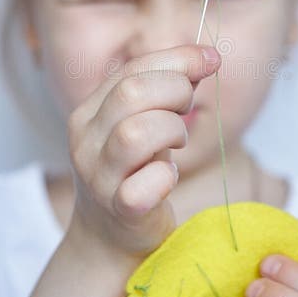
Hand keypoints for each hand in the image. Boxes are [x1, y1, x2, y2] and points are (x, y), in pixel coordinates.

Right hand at [65, 44, 221, 258]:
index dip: (177, 59)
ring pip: (135, 134)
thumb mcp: (144, 124)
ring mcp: (98, 178)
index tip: (212, 60)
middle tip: (186, 112)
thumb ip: (167, 90)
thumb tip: (207, 56)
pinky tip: (168, 177)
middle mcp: (85, 141)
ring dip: (171, 131)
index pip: (131, 69)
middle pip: (131, 93)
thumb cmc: (134, 173)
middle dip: (176, 92)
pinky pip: (142, 187)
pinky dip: (165, 177)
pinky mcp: (118, 210)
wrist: (110, 240)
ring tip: (176, 143)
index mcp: (89, 113)